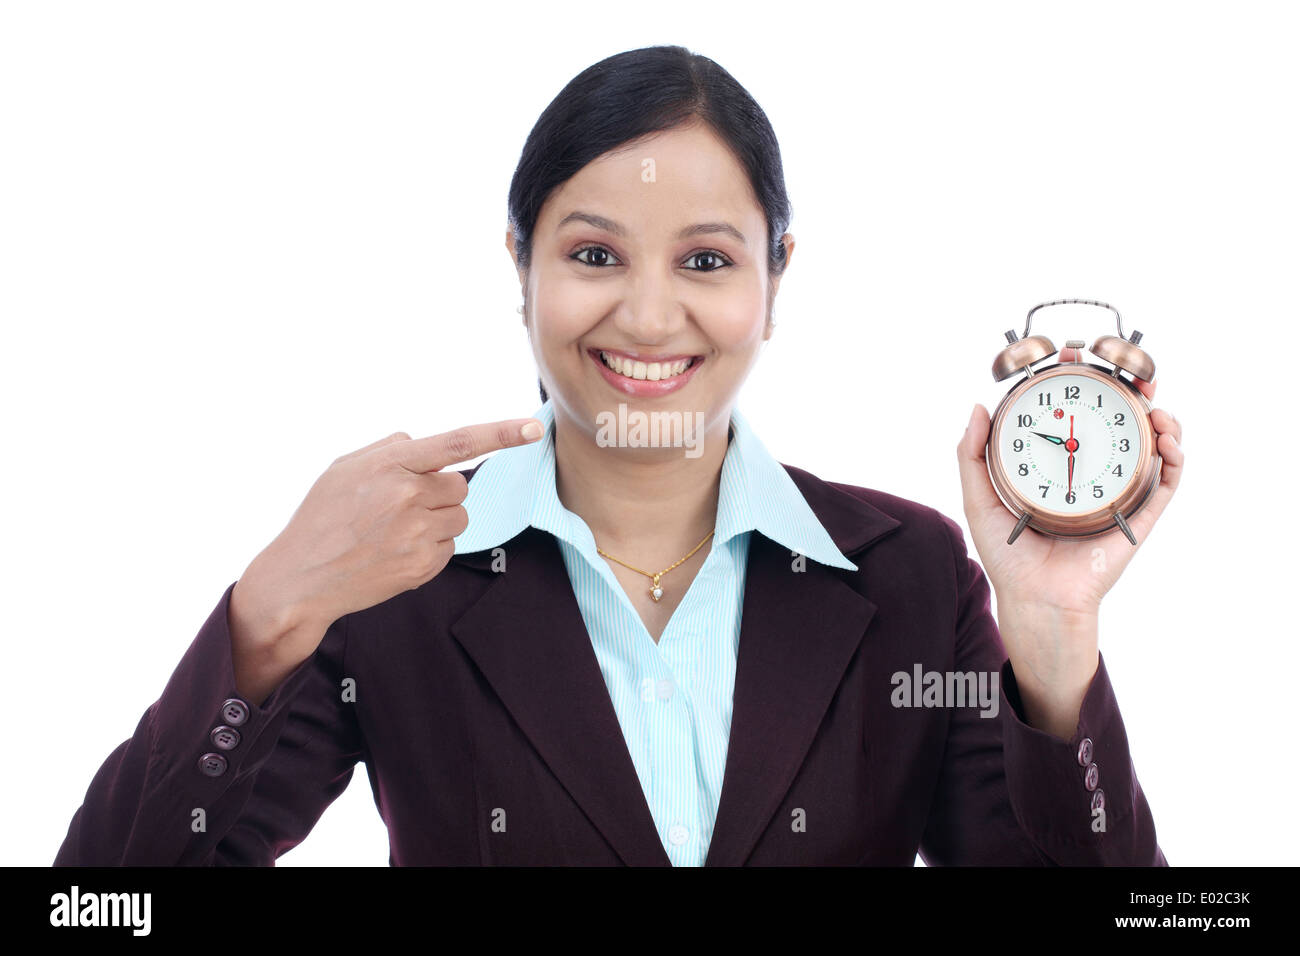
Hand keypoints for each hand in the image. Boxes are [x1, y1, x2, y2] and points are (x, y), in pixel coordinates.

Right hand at [232, 418, 543, 683]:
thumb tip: (420, 441)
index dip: (500, 433)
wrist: (302, 578)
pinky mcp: (423, 565)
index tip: (533, 428)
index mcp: (391, 465)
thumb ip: (389, 449)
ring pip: (459, 516)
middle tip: (404, 505)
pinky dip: (431, 546)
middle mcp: (408, 496)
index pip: (458, 443)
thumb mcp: (344, 468)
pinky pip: (449, 546)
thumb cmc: (322, 517)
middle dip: (441, 491)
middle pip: (461, 484)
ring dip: (438, 519)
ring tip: (395, 530)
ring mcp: (418, 533)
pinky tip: (396, 551)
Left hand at [954, 348, 1183, 735]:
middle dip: (1130, 390)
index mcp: (1057, 465)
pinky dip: (1176, 458)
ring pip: (1152, 446)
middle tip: (1125, 370)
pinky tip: (1167, 442)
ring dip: (1161, 418)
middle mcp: (1091, 474)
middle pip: (1119, 421)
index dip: (1078, 382)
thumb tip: (978, 408)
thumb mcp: (979, 497)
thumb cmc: (1006, 554)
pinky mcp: (1138, 517)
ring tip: (1153, 404)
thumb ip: (972, 455)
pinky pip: (1167, 482)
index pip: (1074, 412)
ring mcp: (1118, 494)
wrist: (1034, 598)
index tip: (1072, 355)